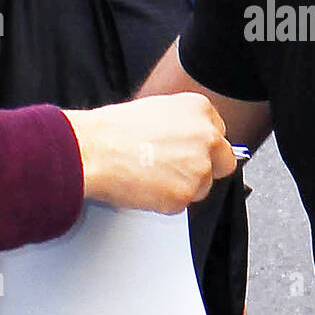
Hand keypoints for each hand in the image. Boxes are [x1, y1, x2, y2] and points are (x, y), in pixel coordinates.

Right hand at [63, 93, 237, 213]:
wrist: (92, 150)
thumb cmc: (113, 130)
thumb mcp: (157, 111)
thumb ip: (182, 124)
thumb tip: (190, 139)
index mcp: (201, 110)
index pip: (219, 135)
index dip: (202, 147)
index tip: (186, 152)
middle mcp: (207, 137)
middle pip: (222, 162)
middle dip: (204, 169)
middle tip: (175, 169)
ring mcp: (199, 168)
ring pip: (202, 187)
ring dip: (182, 186)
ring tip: (150, 175)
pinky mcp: (185, 195)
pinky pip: (181, 204)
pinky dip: (165, 201)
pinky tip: (145, 186)